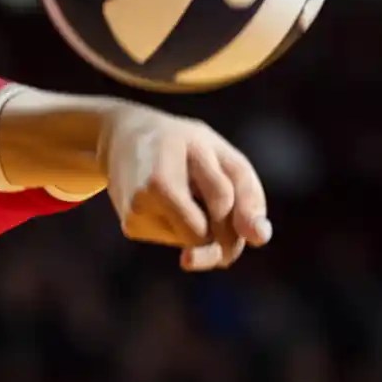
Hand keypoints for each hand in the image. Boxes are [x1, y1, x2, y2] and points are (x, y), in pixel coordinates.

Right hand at [99, 104, 271, 270]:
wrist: (121, 138)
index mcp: (166, 172)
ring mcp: (134, 214)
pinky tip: (169, 200)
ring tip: (182, 190)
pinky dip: (183, 225)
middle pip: (203, 236)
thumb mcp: (220, 154)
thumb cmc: (181, 144)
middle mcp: (145, 196)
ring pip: (193, 243)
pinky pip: (177, 240)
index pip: (221, 201)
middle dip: (219, 228)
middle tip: (211, 197)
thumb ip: (248, 195)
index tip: (231, 194)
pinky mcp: (131, 227)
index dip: (236, 202)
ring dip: (201, 225)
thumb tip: (259, 240)